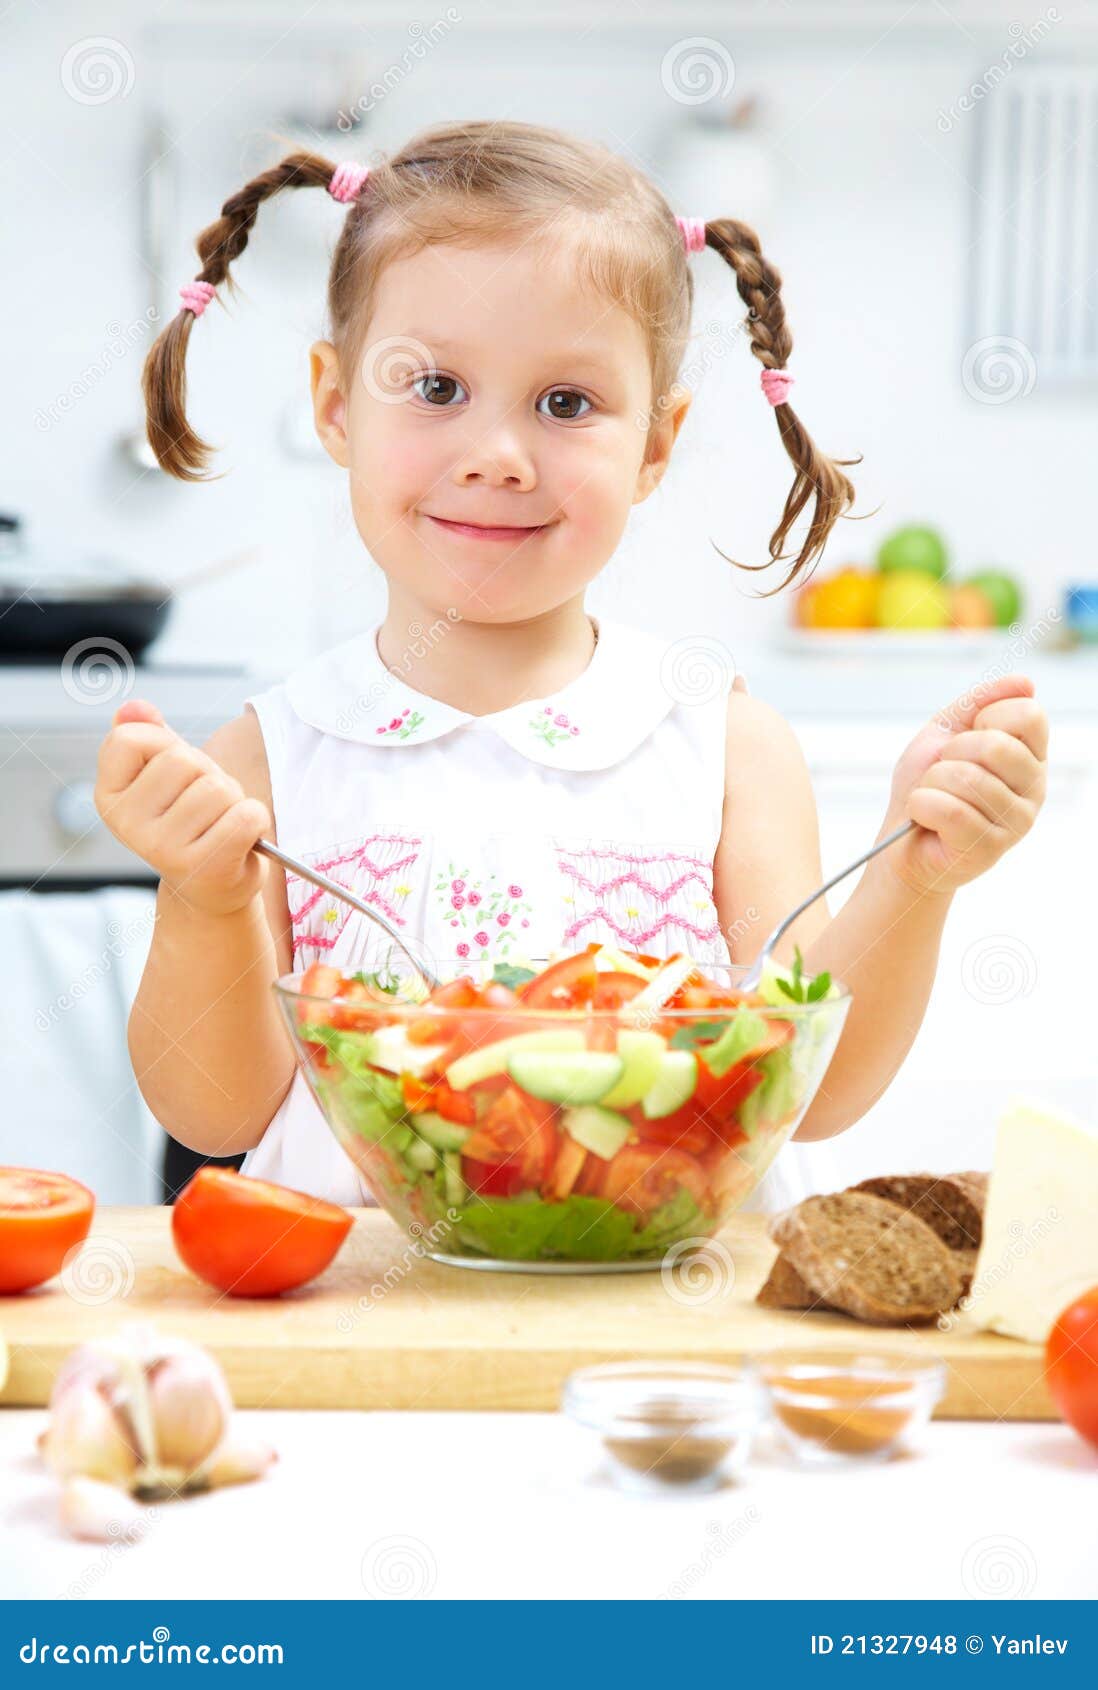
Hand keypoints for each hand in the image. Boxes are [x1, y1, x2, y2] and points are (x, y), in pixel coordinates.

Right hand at [95, 698, 270, 915]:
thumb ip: (148, 736)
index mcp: (108, 797)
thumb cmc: (190, 820)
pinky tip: (242, 838)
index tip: (172, 774)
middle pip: (183, 759)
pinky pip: (245, 816)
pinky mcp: (204, 866)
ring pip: (218, 788)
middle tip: (205, 804)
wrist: (209, 887)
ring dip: (233, 799)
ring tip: (220, 822)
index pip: (130, 738)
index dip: (164, 745)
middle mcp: (127, 825)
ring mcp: (162, 848)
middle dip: (207, 773)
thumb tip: (133, 707)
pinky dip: (255, 820)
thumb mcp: (164, 775)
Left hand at [879, 673, 1047, 897]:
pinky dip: (922, 806)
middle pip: (996, 746)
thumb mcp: (946, 730)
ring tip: (933, 797)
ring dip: (932, 783)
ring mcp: (1016, 821)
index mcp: (1030, 755)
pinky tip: (925, 817)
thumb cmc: (926, 784)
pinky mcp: (990, 848)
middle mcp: (1034, 788)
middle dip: (951, 753)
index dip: (986, 717)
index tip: (967, 738)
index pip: (1029, 714)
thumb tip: (1025, 682)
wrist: (900, 839)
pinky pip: (950, 810)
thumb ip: (980, 702)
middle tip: (943, 772)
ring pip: (966, 778)